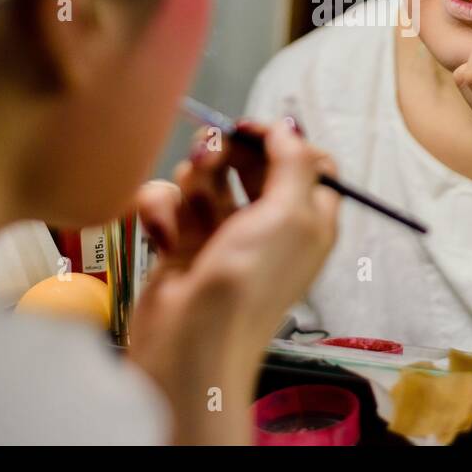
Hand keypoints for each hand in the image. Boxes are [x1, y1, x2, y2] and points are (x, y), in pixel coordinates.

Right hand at [126, 122, 337, 443]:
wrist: (189, 344)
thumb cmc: (249, 280)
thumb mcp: (292, 215)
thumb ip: (295, 161)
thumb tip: (288, 127)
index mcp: (308, 218)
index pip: (305, 161)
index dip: (280, 140)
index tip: (250, 130)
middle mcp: (269, 223)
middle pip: (250, 161)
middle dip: (226, 154)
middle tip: (211, 159)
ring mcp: (223, 232)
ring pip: (205, 177)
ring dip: (193, 183)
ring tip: (189, 209)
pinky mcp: (181, 242)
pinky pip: (170, 202)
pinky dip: (163, 212)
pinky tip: (164, 235)